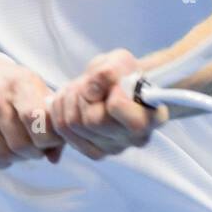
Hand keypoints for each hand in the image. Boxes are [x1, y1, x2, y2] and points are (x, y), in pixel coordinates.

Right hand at [0, 58, 65, 168]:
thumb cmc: (14, 86)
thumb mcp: (36, 91)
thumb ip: (51, 122)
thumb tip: (54, 158)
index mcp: (18, 82)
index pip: (35, 119)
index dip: (49, 138)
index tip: (52, 140)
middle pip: (20, 144)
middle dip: (34, 153)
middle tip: (37, 149)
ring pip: (2, 154)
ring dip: (17, 159)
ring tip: (21, 149)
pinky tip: (4, 150)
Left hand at [48, 49, 168, 160]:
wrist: (120, 86)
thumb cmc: (125, 74)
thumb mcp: (121, 61)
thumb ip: (110, 72)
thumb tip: (91, 89)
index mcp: (152, 117)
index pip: (123, 113)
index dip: (113, 94)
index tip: (115, 84)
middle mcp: (134, 139)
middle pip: (93, 120)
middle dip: (84, 94)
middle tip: (90, 82)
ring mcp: (112, 149)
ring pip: (74, 124)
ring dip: (70, 98)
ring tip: (80, 87)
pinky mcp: (92, 150)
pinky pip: (63, 130)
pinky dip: (60, 109)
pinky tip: (71, 98)